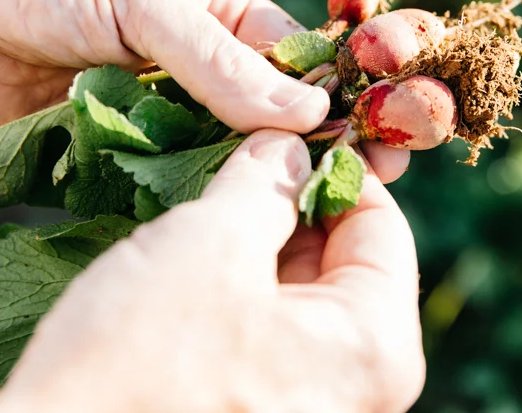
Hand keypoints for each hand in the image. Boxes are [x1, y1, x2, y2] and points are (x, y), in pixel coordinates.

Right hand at [0, 130, 424, 412]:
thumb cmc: (139, 367)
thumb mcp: (211, 245)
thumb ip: (265, 185)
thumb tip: (287, 151)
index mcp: (376, 347)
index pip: (382, 225)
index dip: (333, 168)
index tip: (285, 136)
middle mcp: (358, 387)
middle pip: (341, 260)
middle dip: (287, 206)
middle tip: (237, 162)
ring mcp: (309, 403)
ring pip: (296, 294)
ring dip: (253, 245)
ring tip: (205, 208)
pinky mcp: (256, 410)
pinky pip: (263, 332)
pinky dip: (234, 290)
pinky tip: (188, 263)